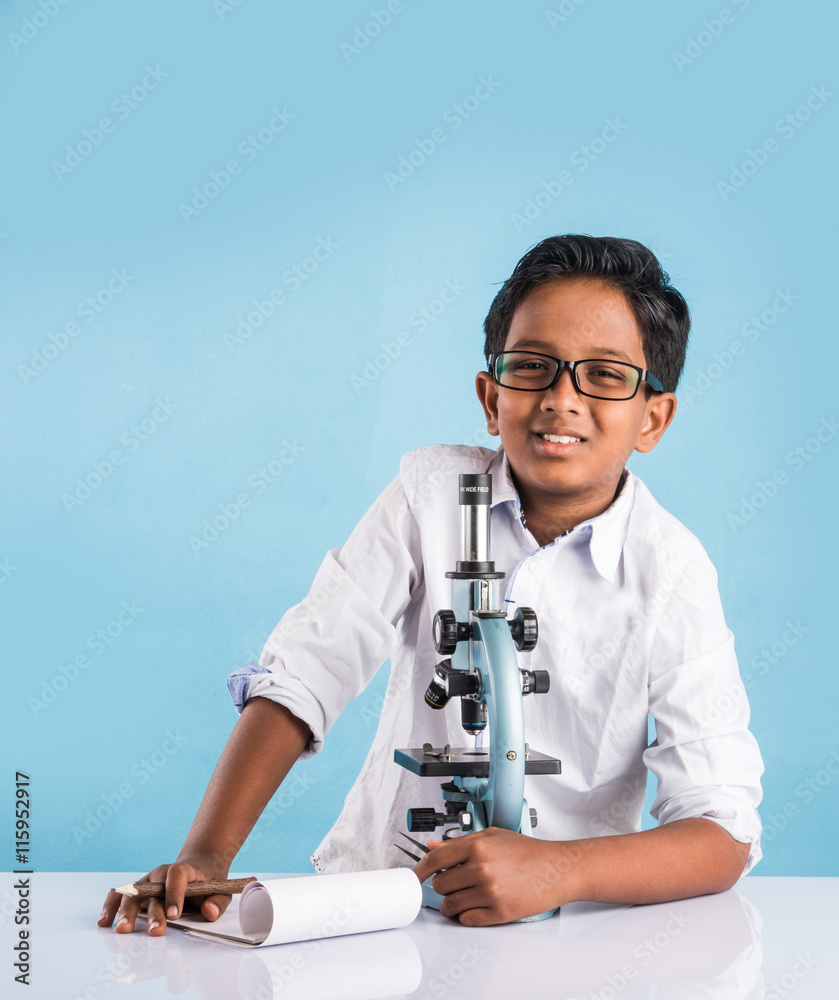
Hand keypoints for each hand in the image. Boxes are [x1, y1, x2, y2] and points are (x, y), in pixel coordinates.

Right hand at [97, 857, 232, 935]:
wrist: (199, 866)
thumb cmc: (208, 881)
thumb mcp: (221, 889)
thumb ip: (217, 902)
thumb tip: (208, 913)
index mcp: (183, 871)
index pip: (176, 876)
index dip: (175, 894)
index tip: (175, 914)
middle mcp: (161, 875)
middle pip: (152, 889)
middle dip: (154, 912)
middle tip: (156, 932)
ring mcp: (147, 883)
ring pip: (133, 893)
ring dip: (127, 911)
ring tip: (123, 929)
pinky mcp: (138, 893)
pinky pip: (120, 896)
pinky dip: (111, 906)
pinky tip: (104, 920)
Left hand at [412, 827, 581, 925]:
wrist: (558, 869)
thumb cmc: (528, 852)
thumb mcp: (493, 836)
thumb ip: (460, 842)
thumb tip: (433, 846)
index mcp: (478, 846)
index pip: (435, 860)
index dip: (419, 870)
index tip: (414, 877)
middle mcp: (481, 868)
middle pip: (440, 885)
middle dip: (443, 885)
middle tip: (455, 882)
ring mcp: (490, 892)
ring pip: (450, 905)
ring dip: (452, 903)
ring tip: (465, 895)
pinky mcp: (499, 912)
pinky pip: (467, 919)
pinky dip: (466, 915)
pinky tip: (476, 905)